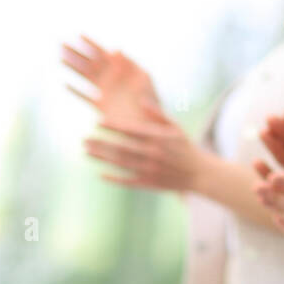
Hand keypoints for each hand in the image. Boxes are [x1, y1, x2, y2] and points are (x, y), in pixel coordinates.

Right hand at [62, 35, 160, 123]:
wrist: (150, 124)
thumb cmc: (152, 100)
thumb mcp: (143, 80)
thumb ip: (129, 65)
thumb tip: (116, 49)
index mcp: (122, 69)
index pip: (104, 53)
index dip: (92, 44)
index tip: (79, 35)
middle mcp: (112, 78)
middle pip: (91, 62)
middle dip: (77, 53)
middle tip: (62, 43)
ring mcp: (106, 91)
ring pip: (86, 76)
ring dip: (74, 67)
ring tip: (61, 57)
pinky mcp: (102, 106)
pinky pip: (86, 96)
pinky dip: (76, 90)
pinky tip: (66, 84)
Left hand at [84, 103, 204, 191]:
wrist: (199, 173)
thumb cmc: (186, 147)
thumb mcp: (176, 127)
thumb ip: (158, 114)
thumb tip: (141, 100)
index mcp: (158, 138)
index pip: (131, 130)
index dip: (114, 126)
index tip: (98, 121)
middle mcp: (152, 154)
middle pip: (121, 148)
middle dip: (101, 143)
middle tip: (84, 139)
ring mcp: (150, 170)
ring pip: (121, 164)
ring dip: (102, 158)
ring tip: (87, 152)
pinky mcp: (149, 183)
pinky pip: (127, 181)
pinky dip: (114, 178)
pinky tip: (100, 174)